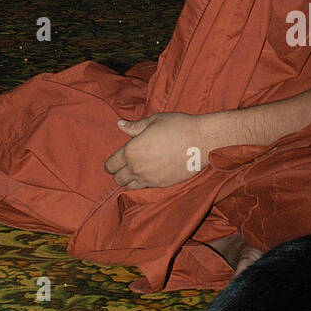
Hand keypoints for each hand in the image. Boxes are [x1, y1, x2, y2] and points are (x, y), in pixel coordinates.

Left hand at [104, 111, 242, 188]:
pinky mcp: (162, 185)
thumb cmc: (176, 126)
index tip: (115, 161)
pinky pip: (146, 189)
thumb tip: (120, 125)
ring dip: (130, 181)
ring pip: (130, 187)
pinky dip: (144, 184)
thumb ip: (134, 126)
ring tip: (137, 172)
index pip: (111, 164)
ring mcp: (150, 179)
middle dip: (119, 173)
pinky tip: (150, 176)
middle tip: (126, 166)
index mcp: (131, 151)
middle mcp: (137, 168)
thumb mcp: (153, 121)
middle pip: (119, 179)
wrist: (199, 141)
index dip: (111, 163)